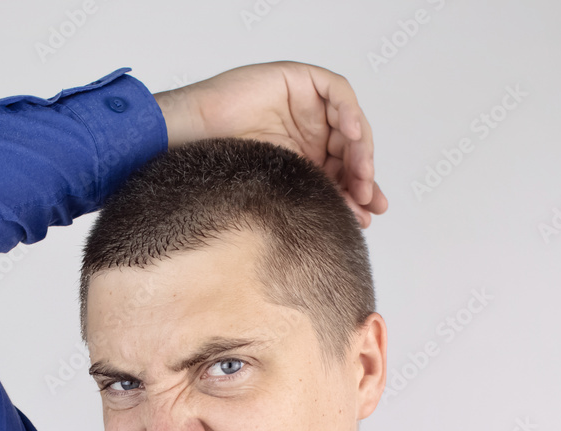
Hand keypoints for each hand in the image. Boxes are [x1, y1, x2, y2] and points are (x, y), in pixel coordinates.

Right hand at [153, 61, 388, 227]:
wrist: (192, 141)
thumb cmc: (223, 167)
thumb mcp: (283, 190)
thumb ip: (321, 198)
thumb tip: (362, 219)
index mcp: (305, 159)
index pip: (343, 173)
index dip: (359, 193)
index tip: (368, 216)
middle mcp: (309, 133)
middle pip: (351, 149)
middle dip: (363, 174)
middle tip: (367, 197)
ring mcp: (306, 107)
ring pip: (349, 123)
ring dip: (361, 148)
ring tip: (362, 173)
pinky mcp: (300, 81)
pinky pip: (337, 92)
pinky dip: (349, 111)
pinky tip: (351, 135)